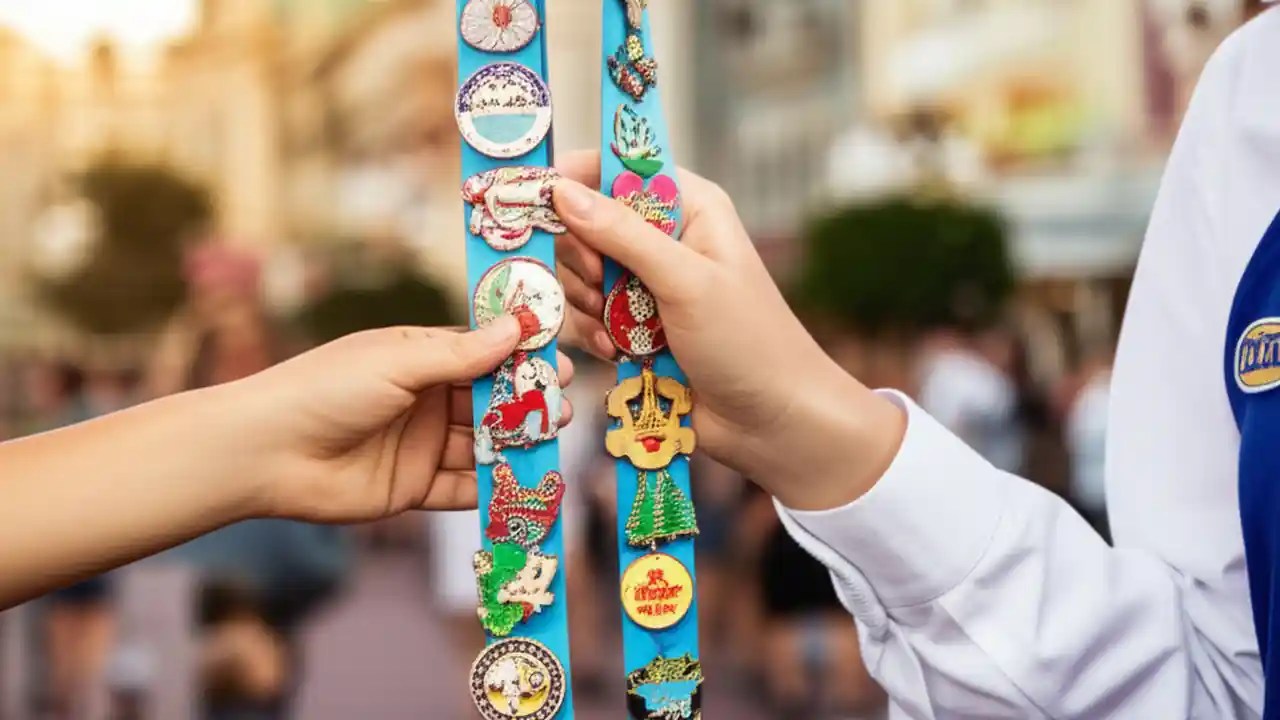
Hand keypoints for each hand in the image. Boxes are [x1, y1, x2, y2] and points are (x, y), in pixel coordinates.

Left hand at [226, 318, 572, 522]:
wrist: (266, 452)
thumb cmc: (326, 389)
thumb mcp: (399, 362)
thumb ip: (461, 354)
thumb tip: (519, 327)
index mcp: (418, 357)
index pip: (482, 354)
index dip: (520, 359)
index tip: (557, 361)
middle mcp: (424, 399)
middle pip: (488, 402)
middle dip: (526, 406)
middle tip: (563, 409)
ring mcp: (420, 444)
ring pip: (481, 445)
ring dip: (516, 447)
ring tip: (552, 445)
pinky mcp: (413, 487)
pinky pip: (463, 488)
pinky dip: (493, 490)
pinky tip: (524, 488)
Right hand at [552, 151, 902, 510]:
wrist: (771, 422)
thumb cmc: (747, 341)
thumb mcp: (686, 281)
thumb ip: (622, 234)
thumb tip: (560, 191)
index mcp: (688, 206)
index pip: (615, 169)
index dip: (572, 181)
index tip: (536, 203)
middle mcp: (664, 237)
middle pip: (585, 224)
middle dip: (582, 259)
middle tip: (598, 285)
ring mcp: (646, 284)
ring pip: (579, 275)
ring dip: (585, 304)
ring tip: (616, 331)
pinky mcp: (634, 326)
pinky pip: (586, 317)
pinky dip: (593, 335)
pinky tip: (617, 354)